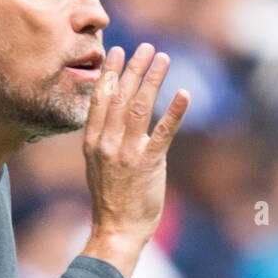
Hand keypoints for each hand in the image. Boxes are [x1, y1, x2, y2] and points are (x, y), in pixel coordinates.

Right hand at [82, 43, 189, 277]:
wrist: (116, 230)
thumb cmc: (111, 200)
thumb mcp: (98, 165)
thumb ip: (106, 140)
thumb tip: (116, 117)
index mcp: (93, 142)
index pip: (101, 99)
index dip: (110, 73)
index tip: (118, 51)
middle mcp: (107, 143)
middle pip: (120, 96)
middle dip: (134, 68)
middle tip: (146, 47)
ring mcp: (127, 152)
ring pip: (140, 106)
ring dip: (152, 79)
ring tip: (163, 58)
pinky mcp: (148, 163)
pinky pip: (163, 132)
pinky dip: (175, 111)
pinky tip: (185, 93)